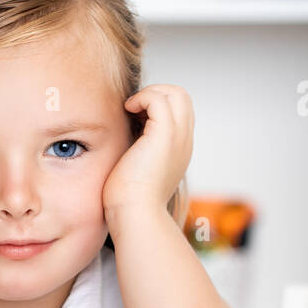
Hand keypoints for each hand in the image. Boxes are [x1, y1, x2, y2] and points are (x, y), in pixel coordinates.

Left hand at [103, 84, 193, 214]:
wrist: (136, 214)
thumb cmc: (129, 200)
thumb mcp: (137, 169)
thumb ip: (138, 151)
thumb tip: (124, 139)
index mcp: (178, 150)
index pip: (178, 111)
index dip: (157, 105)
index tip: (134, 117)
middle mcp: (183, 141)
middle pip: (181, 97)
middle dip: (155, 94)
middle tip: (133, 110)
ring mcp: (177, 137)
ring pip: (175, 93)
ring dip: (149, 94)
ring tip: (130, 109)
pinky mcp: (165, 135)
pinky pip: (159, 99)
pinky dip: (141, 98)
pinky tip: (127, 111)